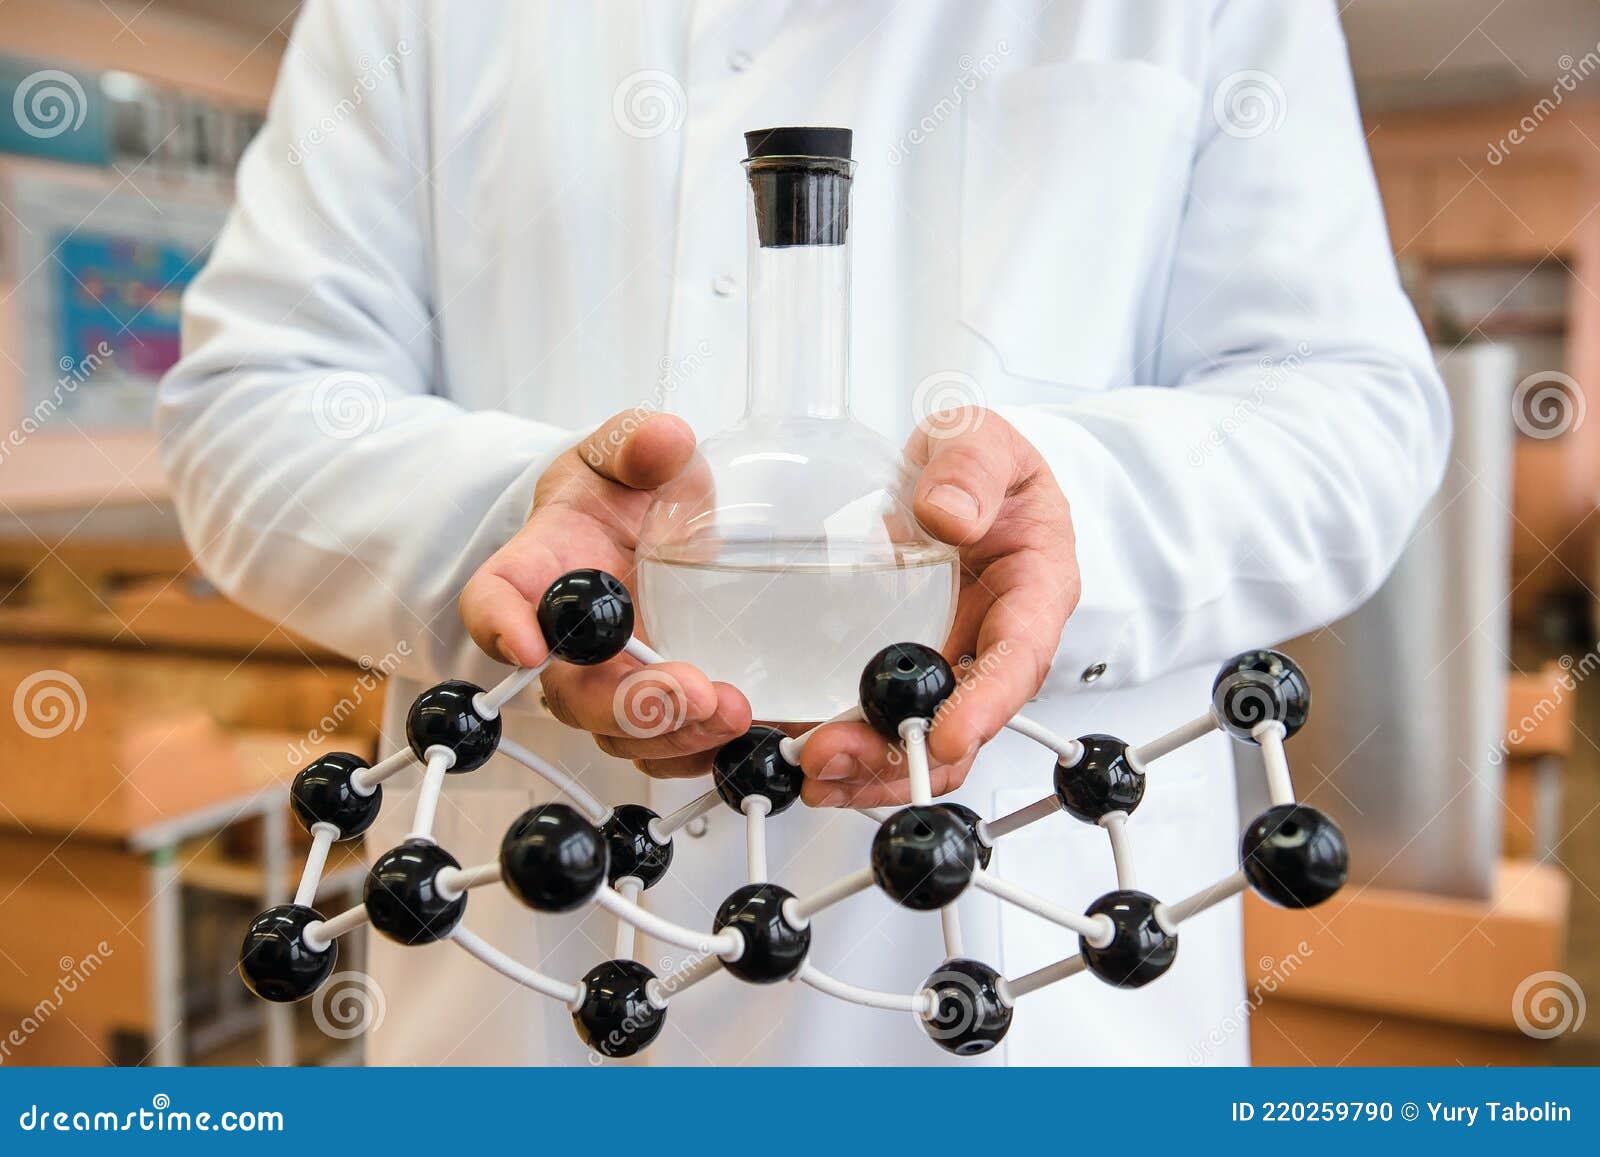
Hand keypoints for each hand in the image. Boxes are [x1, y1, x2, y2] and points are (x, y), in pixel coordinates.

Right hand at [459, 411, 751, 776]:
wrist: (644, 527)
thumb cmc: (618, 492)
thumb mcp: (624, 452)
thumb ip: (638, 443)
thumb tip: (663, 440)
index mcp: (537, 569)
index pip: (494, 600)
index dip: (500, 627)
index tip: (529, 645)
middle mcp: (565, 641)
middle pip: (570, 694)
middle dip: (628, 706)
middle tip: (691, 692)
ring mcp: (609, 681)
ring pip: (619, 735)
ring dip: (673, 737)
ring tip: (731, 713)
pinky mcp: (655, 706)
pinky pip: (666, 749)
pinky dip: (704, 754)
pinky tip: (748, 737)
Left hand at [796, 408, 1078, 806]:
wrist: (960, 472)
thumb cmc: (984, 463)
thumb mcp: (983, 438)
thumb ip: (971, 466)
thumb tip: (947, 514)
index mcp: (1035, 589)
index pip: (1019, 658)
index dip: (986, 706)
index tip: (947, 737)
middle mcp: (995, 640)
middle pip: (965, 722)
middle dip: (904, 754)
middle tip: (836, 757)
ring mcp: (951, 658)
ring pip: (923, 735)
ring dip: (869, 763)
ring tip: (810, 766)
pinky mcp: (908, 667)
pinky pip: (884, 717)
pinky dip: (846, 740)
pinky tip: (800, 745)